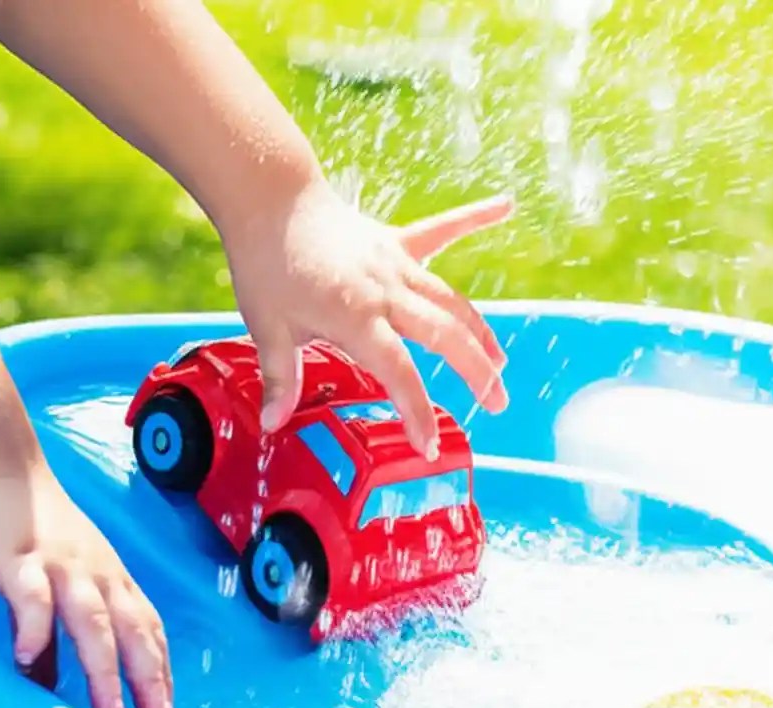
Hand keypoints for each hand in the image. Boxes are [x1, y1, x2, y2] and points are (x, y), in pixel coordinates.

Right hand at [0, 474, 171, 707]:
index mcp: (112, 580)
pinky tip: (27, 661)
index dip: (161, 672)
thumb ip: (55, 633)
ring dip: (105, 669)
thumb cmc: (31, 529)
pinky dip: (33, 628)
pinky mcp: (20, 560)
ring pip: (93, 621)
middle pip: (133, 631)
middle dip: (150, 682)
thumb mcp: (57, 582)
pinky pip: (31, 597)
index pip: (149, 630)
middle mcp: (98, 574)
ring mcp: (62, 566)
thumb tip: (46, 684)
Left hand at [223, 181, 513, 457]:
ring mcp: (394, 264)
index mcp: (355, 317)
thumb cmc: (266, 261)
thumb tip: (274, 422)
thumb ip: (280, 376)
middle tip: (497, 403)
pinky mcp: (394, 242)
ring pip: (451, 300)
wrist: (269, 199)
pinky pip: (440, 231)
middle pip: (444, 335)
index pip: (399, 371)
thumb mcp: (267, 325)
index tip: (430, 444)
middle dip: (476, 372)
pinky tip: (506, 206)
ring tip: (500, 362)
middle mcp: (385, 291)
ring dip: (480, 331)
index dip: (418, 410)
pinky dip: (474, 219)